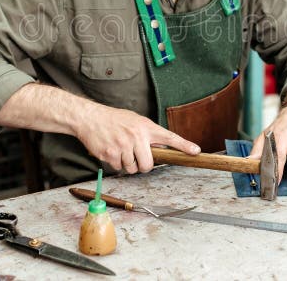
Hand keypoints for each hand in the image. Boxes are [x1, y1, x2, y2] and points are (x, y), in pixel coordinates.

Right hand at [76, 105, 199, 173]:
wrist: (90, 118)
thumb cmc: (114, 120)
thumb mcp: (135, 121)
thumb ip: (147, 134)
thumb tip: (159, 149)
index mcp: (145, 127)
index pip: (169, 137)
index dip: (183, 145)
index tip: (196, 151)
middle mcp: (136, 136)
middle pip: (147, 165)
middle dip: (142, 166)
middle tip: (136, 158)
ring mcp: (123, 146)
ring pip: (132, 169)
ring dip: (127, 164)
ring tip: (120, 150)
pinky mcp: (110, 154)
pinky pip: (118, 168)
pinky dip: (115, 163)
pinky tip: (111, 151)